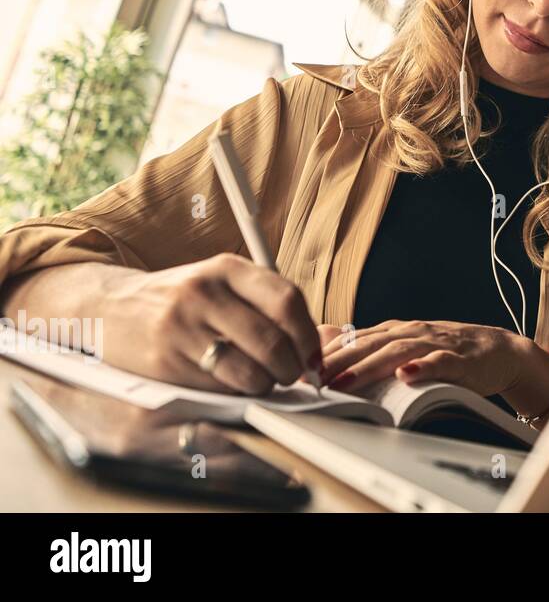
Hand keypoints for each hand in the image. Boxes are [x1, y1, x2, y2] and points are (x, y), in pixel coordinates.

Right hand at [99, 253, 320, 394]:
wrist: (109, 308)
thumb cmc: (182, 302)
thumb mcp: (222, 287)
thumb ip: (269, 307)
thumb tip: (323, 342)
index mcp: (227, 268)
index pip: (287, 300)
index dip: (309, 335)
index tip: (314, 355)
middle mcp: (204, 292)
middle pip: (273, 341)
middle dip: (292, 368)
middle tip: (292, 376)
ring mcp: (181, 327)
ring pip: (249, 372)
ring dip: (265, 386)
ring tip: (263, 383)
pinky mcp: (164, 361)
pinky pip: (218, 390)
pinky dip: (234, 396)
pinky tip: (231, 387)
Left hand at [317, 319, 528, 397]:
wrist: (497, 350)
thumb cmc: (447, 352)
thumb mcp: (405, 346)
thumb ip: (370, 347)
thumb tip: (327, 345)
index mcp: (396, 331)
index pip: (355, 340)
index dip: (328, 355)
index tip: (302, 371)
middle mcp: (413, 332)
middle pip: (370, 344)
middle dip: (340, 361)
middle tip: (314, 379)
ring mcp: (436, 343)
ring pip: (399, 351)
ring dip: (370, 366)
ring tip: (347, 381)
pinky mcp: (460, 359)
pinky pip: (441, 361)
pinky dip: (424, 367)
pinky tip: (408, 375)